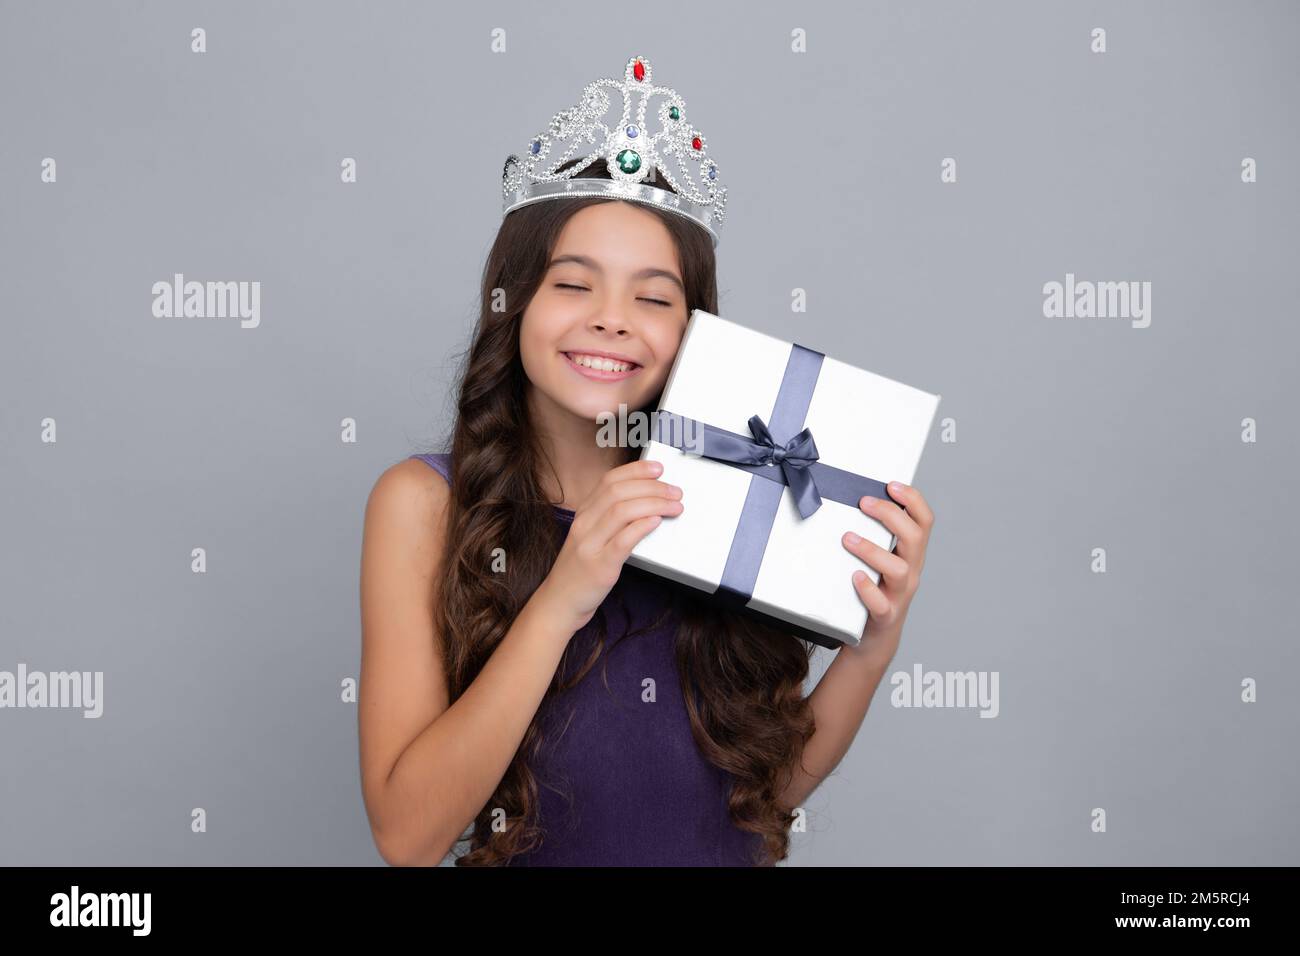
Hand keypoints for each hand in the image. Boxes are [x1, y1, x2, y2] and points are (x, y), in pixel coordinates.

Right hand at [542, 458, 683, 634]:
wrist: (560, 601)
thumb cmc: (580, 570)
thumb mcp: (590, 536)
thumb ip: (610, 519)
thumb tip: (645, 502)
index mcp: (584, 513)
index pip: (609, 480)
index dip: (636, 470)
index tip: (658, 469)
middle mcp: (584, 524)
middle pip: (619, 492)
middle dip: (652, 487)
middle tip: (675, 491)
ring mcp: (590, 544)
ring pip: (622, 511)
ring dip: (654, 503)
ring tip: (674, 506)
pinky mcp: (599, 566)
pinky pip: (622, 541)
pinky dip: (641, 527)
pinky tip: (656, 521)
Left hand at [840, 481, 933, 658]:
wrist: (875, 637)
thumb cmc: (875, 590)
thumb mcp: (880, 560)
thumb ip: (873, 536)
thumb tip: (850, 502)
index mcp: (911, 554)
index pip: (924, 521)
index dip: (912, 500)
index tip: (891, 485)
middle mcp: (911, 571)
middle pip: (915, 538)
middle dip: (890, 515)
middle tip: (864, 502)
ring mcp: (900, 594)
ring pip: (899, 569)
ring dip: (873, 550)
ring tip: (848, 538)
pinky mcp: (884, 615)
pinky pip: (881, 603)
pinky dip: (868, 589)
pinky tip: (855, 577)